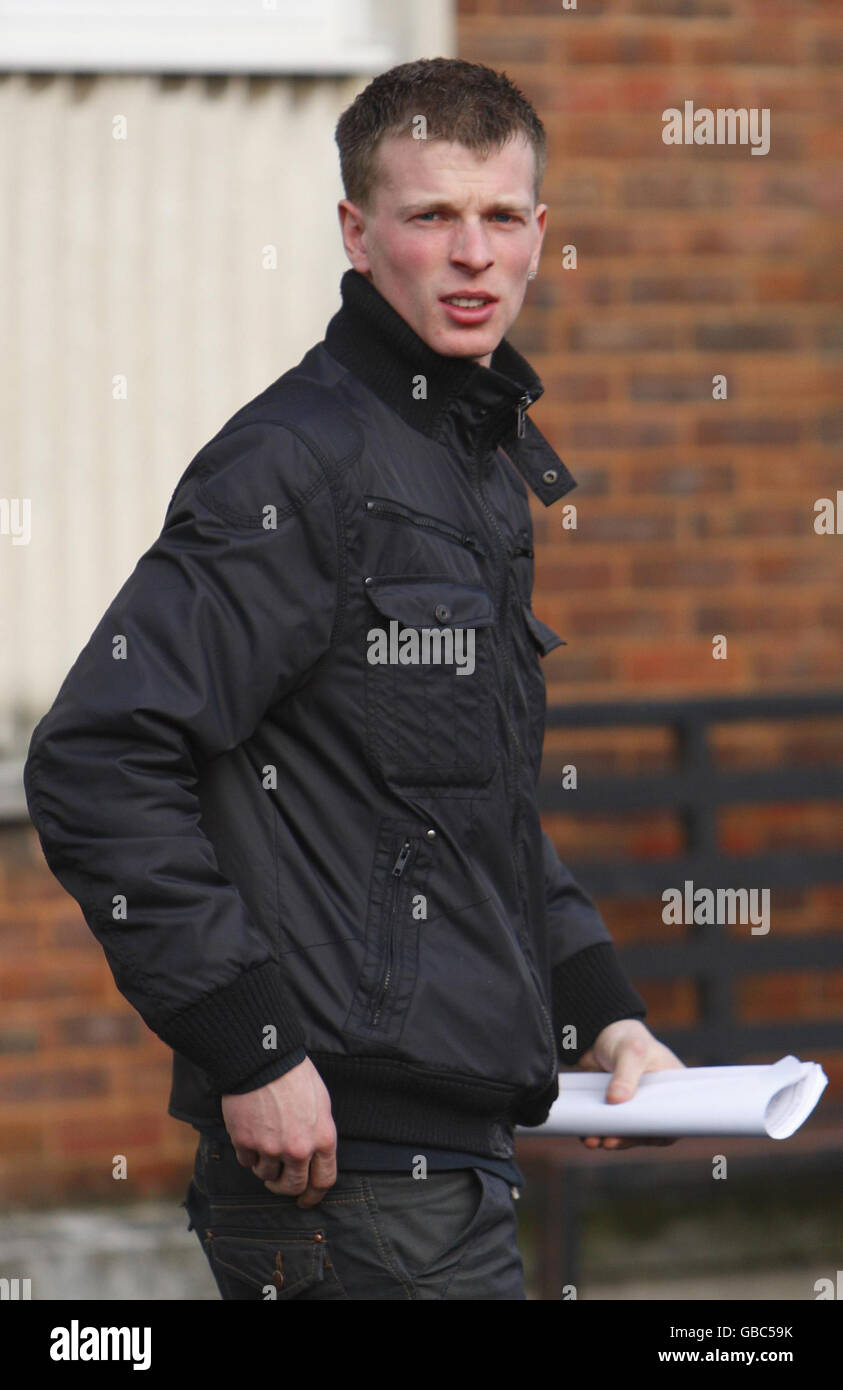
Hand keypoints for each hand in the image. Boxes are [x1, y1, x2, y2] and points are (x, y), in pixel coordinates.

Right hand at [221, 1056, 336, 1206]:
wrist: (263, 1059)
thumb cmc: (295, 1075)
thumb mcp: (321, 1103)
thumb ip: (319, 1134)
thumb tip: (314, 1156)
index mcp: (323, 1139)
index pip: (324, 1180)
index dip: (314, 1196)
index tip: (305, 1202)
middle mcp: (299, 1149)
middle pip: (293, 1186)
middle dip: (284, 1188)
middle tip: (276, 1183)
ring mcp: (271, 1149)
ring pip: (266, 1175)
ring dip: (263, 1167)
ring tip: (262, 1145)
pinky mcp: (246, 1143)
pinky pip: (246, 1161)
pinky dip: (247, 1153)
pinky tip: (249, 1134)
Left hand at [575, 1018, 684, 1151]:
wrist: (599, 1034)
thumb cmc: (626, 1037)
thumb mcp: (631, 1051)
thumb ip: (626, 1074)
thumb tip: (616, 1100)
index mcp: (671, 1090)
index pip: (671, 1120)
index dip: (658, 1133)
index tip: (641, 1137)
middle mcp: (654, 1103)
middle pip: (646, 1132)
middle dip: (628, 1139)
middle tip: (610, 1141)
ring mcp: (634, 1108)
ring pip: (626, 1133)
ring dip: (610, 1139)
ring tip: (593, 1140)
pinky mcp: (615, 1110)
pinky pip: (609, 1127)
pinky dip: (598, 1133)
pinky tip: (586, 1135)